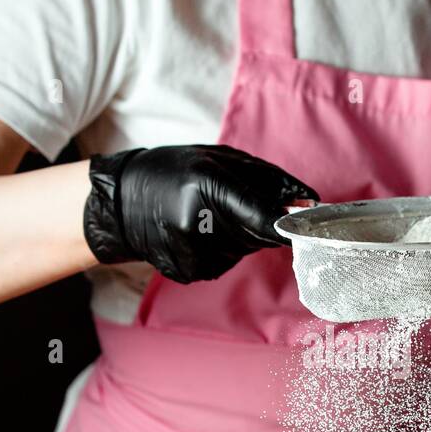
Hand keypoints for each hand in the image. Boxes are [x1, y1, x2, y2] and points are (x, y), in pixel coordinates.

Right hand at [83, 143, 317, 282]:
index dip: (290, 223)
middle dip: (261, 221)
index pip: (262, 217)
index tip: (310, 223)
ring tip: (208, 214)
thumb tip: (308, 201)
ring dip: (241, 234)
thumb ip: (266, 180)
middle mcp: (199, 225)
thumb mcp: (217, 159)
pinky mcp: (190, 272)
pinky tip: (199, 232)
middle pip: (258, 234)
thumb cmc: (173, 172)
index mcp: (206, 188)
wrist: (120, 203)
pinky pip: (227, 261)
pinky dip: (223, 247)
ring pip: (245, 249)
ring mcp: (193, 254)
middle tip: (235, 202)